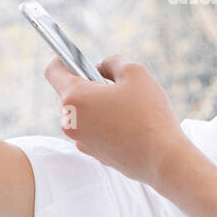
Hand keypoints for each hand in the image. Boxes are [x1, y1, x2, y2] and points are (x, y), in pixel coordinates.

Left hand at [44, 53, 188, 185]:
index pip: (53, 70)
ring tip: (127, 105)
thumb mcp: (134, 72)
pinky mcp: (94, 154)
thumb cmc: (148, 114)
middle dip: (89, 83)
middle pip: (70, 92)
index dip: (63, 58)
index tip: (75, 56)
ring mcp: (80, 140)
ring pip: (84, 112)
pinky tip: (129, 123)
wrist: (163, 159)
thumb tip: (102, 68)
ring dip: (99, 104)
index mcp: (74, 98)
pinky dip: (105, 122)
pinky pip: (93, 129)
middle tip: (114, 82)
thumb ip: (112, 62)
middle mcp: (70, 122)